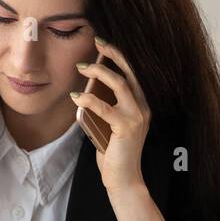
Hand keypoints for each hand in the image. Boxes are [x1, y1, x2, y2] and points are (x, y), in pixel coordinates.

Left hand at [72, 37, 151, 193]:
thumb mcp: (111, 125)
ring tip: (82, 66)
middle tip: (96, 42)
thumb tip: (87, 92)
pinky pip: (105, 107)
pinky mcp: (126, 127)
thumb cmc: (115, 152)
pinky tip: (76, 96)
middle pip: (129, 71)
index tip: (103, 44)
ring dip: (98, 71)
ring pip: (119, 83)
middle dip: (113, 53)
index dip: (119, 56)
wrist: (124, 178)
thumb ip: (106, 108)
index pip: (133, 73)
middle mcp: (143, 107)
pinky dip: (88, 99)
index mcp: (141, 105)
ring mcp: (137, 116)